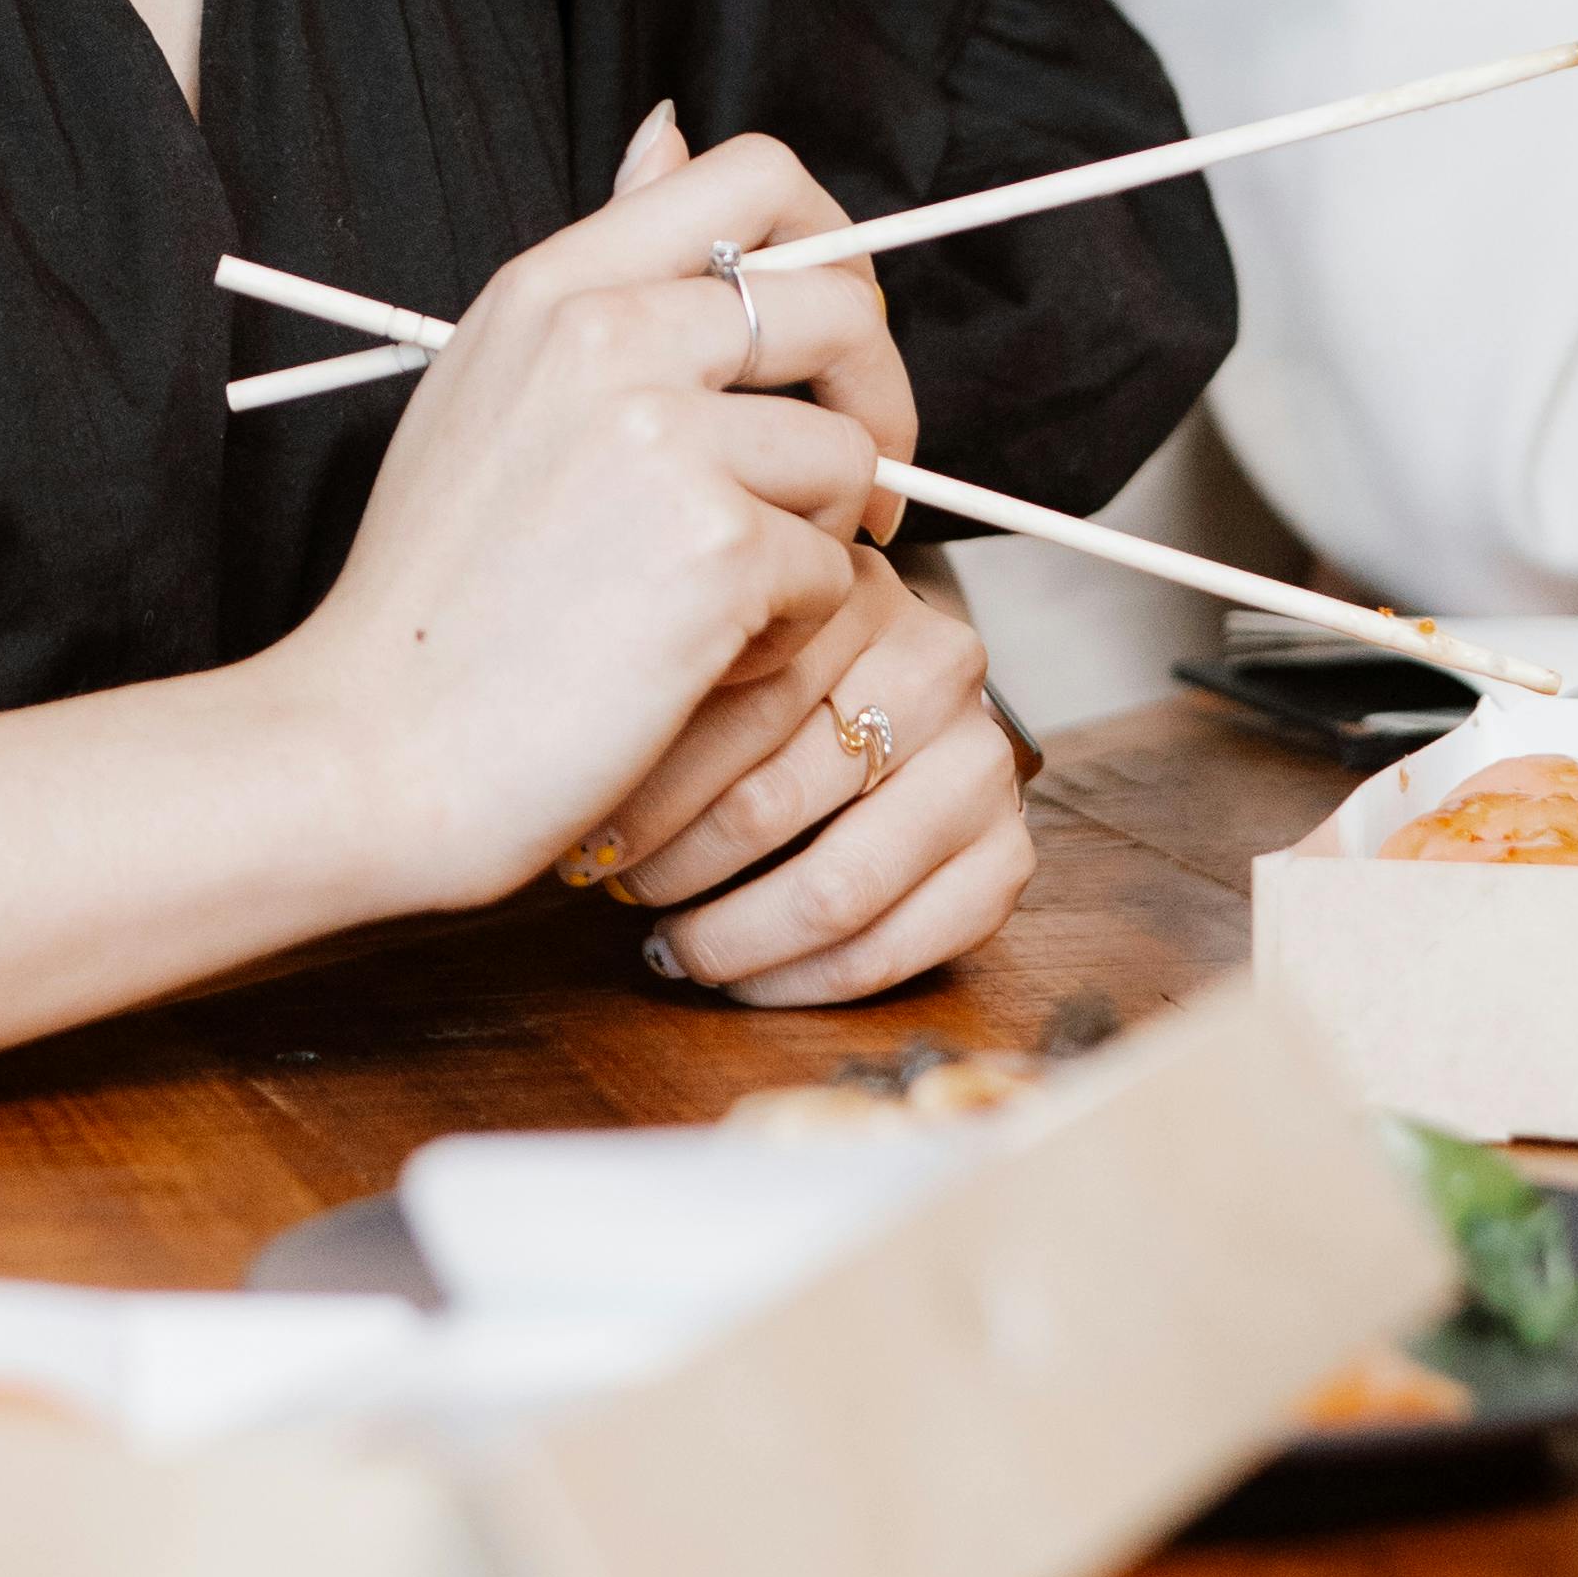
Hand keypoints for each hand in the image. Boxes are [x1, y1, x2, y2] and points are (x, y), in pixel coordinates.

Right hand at [277, 114, 912, 915]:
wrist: (373, 750)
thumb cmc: (437, 597)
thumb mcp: (492, 387)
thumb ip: (600, 277)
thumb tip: (670, 131)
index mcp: (552, 284)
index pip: (752, 173)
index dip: (830, 245)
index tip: (826, 339)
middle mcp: (606, 333)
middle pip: (841, 301)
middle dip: (879, 395)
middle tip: (854, 488)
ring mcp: (663, 435)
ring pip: (847, 451)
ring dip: (822, 534)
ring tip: (732, 599)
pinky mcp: (713, 548)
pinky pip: (830, 570)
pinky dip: (790, 630)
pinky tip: (700, 661)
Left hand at [574, 539, 1034, 1003]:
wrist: (888, 711)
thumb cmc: (766, 685)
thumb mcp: (722, 642)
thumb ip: (672, 669)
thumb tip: (569, 752)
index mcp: (856, 595)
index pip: (736, 704)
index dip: (645, 786)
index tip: (584, 831)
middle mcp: (940, 666)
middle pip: (775, 801)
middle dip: (674, 866)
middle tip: (613, 891)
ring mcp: (984, 763)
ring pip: (836, 889)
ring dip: (730, 936)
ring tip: (668, 943)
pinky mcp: (1008, 855)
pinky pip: (892, 949)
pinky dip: (798, 981)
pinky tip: (739, 978)